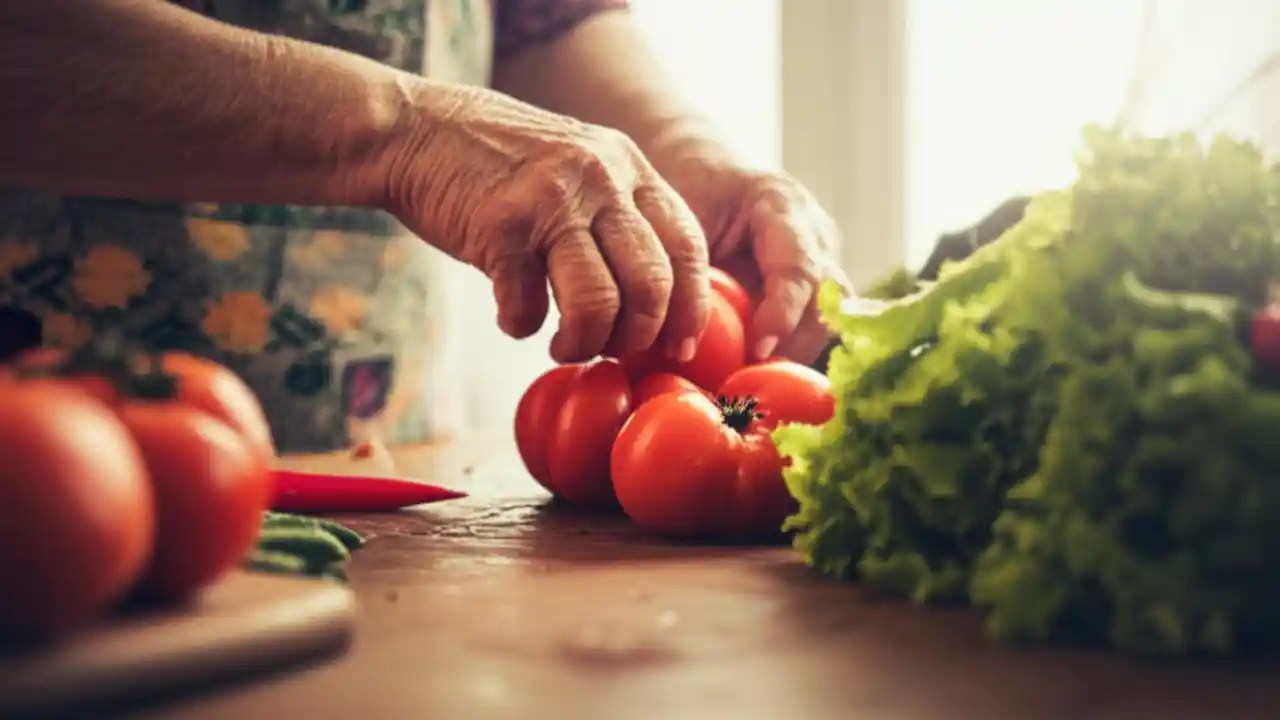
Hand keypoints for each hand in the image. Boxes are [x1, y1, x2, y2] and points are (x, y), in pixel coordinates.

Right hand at [384, 83, 710, 363]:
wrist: (414, 129)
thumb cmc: (500, 164)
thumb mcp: (580, 167)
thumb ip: (620, 215)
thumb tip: (658, 302)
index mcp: (629, 166)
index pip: (688, 246)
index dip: (690, 308)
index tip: (676, 347)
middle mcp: (600, 179)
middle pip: (652, 285)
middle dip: (636, 337)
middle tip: (611, 348)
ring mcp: (550, 201)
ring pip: (599, 304)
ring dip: (584, 343)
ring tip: (564, 345)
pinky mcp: (500, 228)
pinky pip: (528, 308)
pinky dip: (521, 327)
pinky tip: (511, 315)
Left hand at [654, 148, 852, 365]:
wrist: (702, 167)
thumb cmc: (686, 189)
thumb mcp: (680, 222)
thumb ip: (687, 275)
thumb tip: (675, 345)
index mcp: (783, 207)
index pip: (799, 268)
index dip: (782, 315)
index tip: (756, 352)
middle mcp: (815, 234)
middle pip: (827, 301)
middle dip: (793, 345)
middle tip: (750, 381)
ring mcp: (822, 260)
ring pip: (828, 320)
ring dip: (793, 354)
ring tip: (750, 381)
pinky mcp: (815, 286)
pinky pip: (813, 327)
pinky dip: (787, 352)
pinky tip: (755, 373)